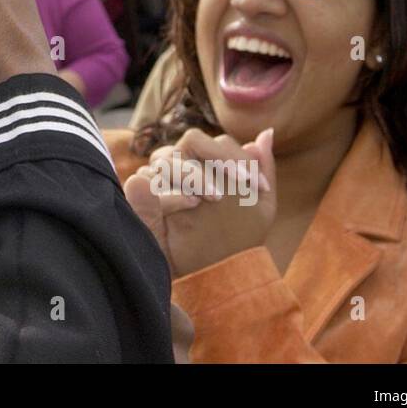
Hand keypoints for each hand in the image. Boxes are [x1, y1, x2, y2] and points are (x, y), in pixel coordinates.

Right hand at [124, 128, 275, 277]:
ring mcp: (159, 180)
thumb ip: (262, 170)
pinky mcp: (140, 199)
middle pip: (191, 141)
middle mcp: (182, 166)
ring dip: (193, 174)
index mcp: (208, 163)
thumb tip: (266, 133)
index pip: (217, 141)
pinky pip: (143, 182)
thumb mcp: (260, 207)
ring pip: (168, 158)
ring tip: (212, 198)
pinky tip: (190, 204)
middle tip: (237, 186)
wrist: (214, 274)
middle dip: (216, 160)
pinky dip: (168, 192)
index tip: (257, 184)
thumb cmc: (236, 240)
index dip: (236, 157)